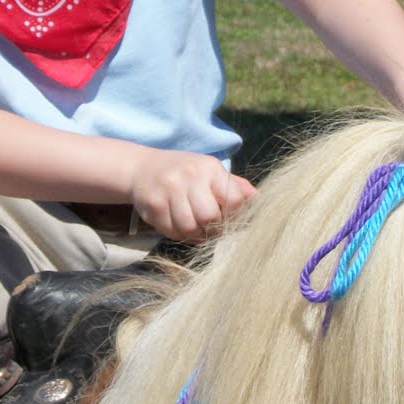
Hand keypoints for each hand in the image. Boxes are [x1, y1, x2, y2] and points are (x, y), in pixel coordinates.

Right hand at [128, 150, 255, 240]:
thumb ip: (234, 187)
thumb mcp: (210, 172)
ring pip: (189, 228)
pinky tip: (179, 225)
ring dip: (195, 234)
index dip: (233, 215)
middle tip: (210, 227)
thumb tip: (260, 200)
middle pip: (209, 217)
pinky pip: (172, 232)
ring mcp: (169, 190)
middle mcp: (189, 176)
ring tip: (196, 228)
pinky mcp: (153, 205)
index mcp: (210, 168)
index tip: (227, 217)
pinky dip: (178, 235)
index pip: (233, 199)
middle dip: (213, 228)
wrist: (142, 168)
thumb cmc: (185, 173)